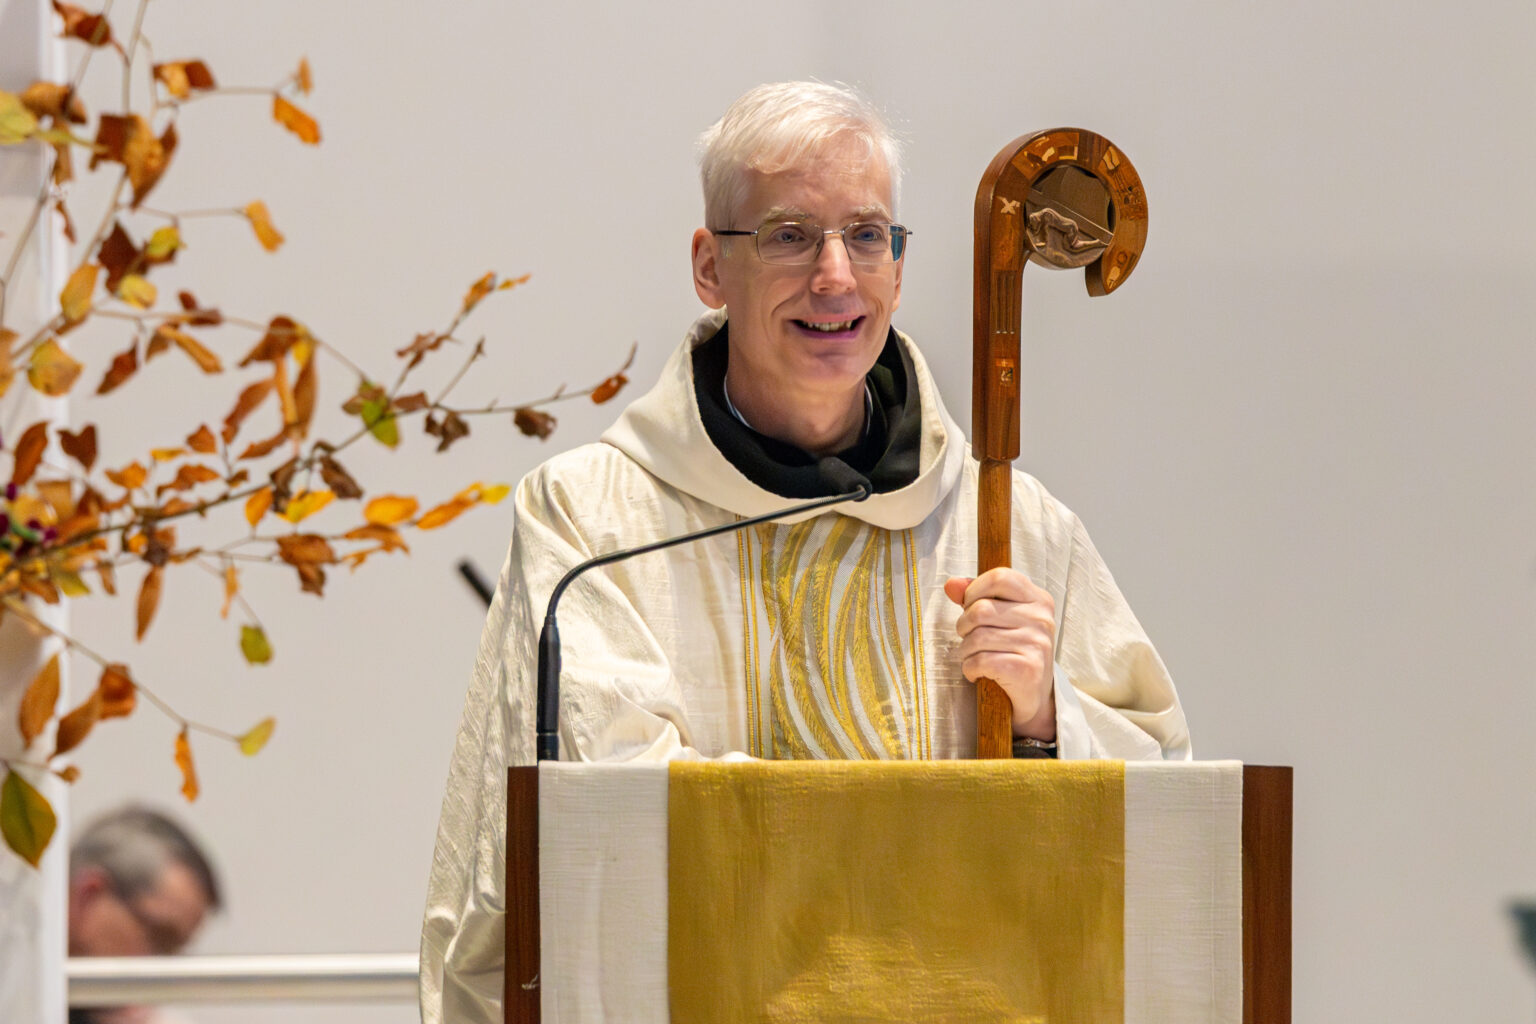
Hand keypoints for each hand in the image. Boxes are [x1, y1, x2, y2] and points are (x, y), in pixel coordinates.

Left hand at [943, 568, 1056, 739]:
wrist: (1034, 695)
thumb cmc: (1013, 650)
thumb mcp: (1000, 618)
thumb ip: (975, 597)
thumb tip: (951, 584)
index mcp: (1039, 599)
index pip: (999, 577)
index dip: (975, 591)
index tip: (971, 607)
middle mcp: (1042, 619)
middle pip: (981, 610)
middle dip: (964, 626)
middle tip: (970, 638)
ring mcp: (1037, 644)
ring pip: (977, 637)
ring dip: (965, 651)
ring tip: (974, 657)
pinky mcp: (1027, 669)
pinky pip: (980, 661)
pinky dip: (970, 669)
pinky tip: (977, 673)